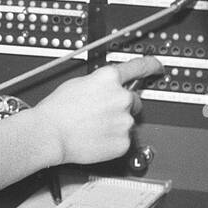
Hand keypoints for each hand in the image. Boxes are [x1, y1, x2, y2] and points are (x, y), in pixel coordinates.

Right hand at [33, 54, 163, 166]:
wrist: (49, 134)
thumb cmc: (57, 110)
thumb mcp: (78, 83)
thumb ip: (99, 83)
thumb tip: (107, 88)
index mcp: (109, 78)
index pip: (140, 67)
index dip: (152, 66)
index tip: (158, 67)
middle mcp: (122, 97)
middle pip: (133, 100)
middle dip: (121, 106)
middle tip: (101, 113)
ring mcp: (125, 120)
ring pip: (127, 121)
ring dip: (115, 124)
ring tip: (92, 127)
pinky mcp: (124, 141)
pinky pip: (123, 139)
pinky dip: (112, 140)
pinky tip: (96, 138)